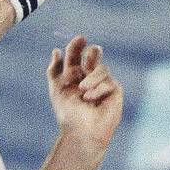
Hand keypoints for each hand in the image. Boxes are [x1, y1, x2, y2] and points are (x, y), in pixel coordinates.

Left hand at [47, 36, 122, 157]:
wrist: (81, 131)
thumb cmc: (68, 113)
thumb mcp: (57, 89)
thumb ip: (55, 70)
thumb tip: (56, 50)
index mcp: (75, 76)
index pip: (76, 55)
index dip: (77, 45)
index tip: (80, 38)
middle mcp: (90, 78)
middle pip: (94, 55)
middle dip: (93, 52)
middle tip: (92, 52)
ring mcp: (103, 84)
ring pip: (100, 68)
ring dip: (90, 79)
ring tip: (83, 93)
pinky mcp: (114, 90)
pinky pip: (107, 81)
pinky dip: (97, 89)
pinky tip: (91, 100)